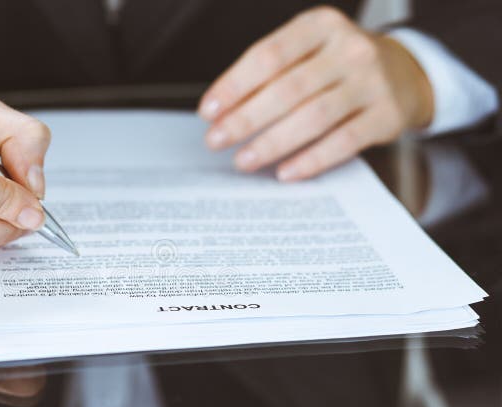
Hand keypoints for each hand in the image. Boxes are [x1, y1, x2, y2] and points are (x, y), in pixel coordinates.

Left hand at [198, 6, 433, 180]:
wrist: (405, 73)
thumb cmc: (338, 66)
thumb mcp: (308, 52)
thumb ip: (270, 74)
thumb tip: (221, 113)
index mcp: (320, 26)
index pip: (268, 55)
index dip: (234, 85)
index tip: (208, 111)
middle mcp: (349, 49)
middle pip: (287, 89)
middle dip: (245, 119)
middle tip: (216, 140)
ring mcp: (372, 81)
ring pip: (313, 117)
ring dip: (272, 143)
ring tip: (244, 160)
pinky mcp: (387, 115)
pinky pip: (343, 142)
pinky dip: (311, 160)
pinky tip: (285, 172)